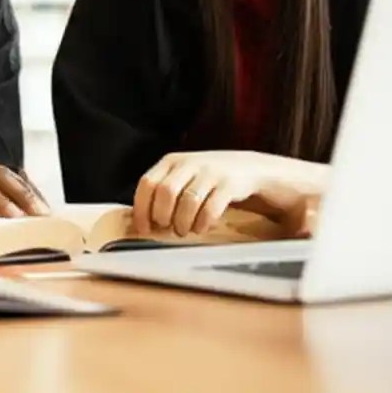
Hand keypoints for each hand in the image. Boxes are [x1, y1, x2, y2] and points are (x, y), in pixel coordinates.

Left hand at [133, 150, 325, 236]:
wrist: (252, 170)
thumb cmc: (210, 180)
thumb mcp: (183, 178)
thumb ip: (163, 192)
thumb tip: (139, 219)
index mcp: (171, 161)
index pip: (147, 184)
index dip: (141, 209)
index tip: (143, 228)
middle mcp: (189, 163)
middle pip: (165, 193)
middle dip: (162, 216)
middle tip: (167, 229)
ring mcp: (210, 171)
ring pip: (186, 201)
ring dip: (182, 223)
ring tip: (185, 231)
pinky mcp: (230, 183)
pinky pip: (210, 208)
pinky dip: (202, 223)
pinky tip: (201, 228)